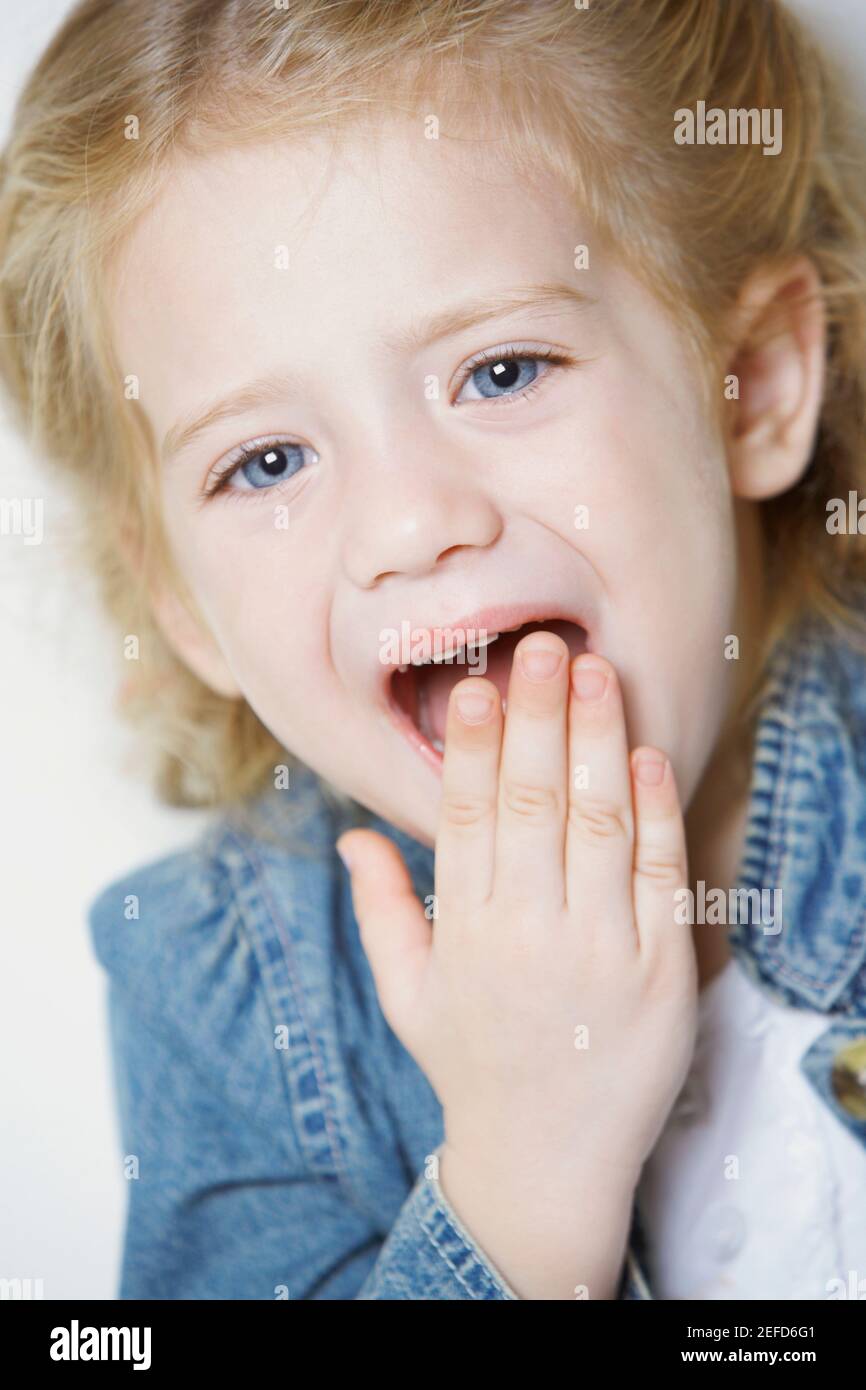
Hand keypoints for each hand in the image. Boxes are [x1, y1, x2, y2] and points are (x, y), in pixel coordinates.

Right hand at [337, 631, 697, 1297]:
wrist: (548, 1160)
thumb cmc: (473, 1066)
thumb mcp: (409, 994)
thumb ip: (380, 911)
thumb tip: (351, 836)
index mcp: (465, 934)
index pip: (468, 819)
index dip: (474, 747)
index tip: (478, 683)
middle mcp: (531, 935)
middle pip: (534, 804)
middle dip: (538, 717)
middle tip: (541, 645)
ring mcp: (602, 951)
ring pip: (599, 824)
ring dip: (598, 741)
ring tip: (595, 671)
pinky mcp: (662, 970)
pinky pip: (660, 876)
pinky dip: (655, 812)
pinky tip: (646, 755)